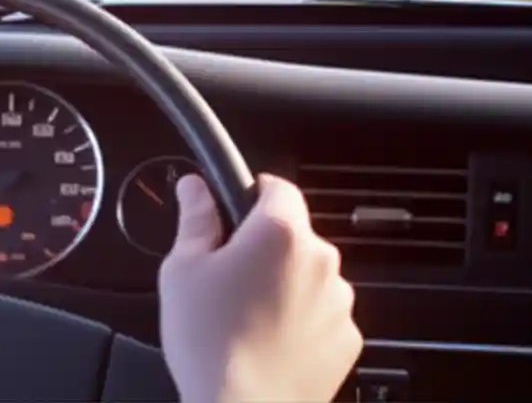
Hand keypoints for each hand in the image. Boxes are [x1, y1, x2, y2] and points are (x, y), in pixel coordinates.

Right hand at [159, 173, 361, 402]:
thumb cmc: (210, 345)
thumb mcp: (183, 270)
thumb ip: (195, 219)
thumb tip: (195, 187)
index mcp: (279, 232)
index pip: (278, 187)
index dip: (252, 193)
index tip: (233, 211)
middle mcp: (320, 260)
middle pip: (293, 234)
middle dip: (264, 247)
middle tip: (227, 277)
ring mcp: (339, 301)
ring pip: (308, 275)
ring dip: (285, 284)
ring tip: (246, 316)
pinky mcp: (348, 337)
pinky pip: (322, 313)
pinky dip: (301, 319)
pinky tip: (269, 340)